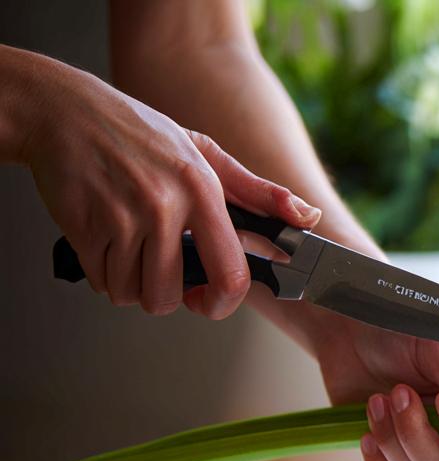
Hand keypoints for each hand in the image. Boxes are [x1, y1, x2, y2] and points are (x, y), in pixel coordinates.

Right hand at [9, 48, 320, 317]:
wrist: (64, 112)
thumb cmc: (138, 133)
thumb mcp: (205, 152)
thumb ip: (259, 192)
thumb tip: (308, 217)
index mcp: (203, 191)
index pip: (230, 273)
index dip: (221, 303)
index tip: (209, 301)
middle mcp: (166, 207)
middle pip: (169, 296)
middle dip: (164, 296)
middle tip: (159, 269)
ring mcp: (123, 218)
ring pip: (133, 294)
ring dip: (130, 284)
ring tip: (131, 250)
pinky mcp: (85, 227)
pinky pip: (101, 281)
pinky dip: (103, 274)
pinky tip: (106, 243)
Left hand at [312, 318, 438, 460]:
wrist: (352, 333)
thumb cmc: (400, 332)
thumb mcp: (435, 345)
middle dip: (415, 433)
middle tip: (399, 391)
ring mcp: (421, 450)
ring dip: (391, 436)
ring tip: (378, 399)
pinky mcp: (391, 458)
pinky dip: (377, 458)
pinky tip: (367, 429)